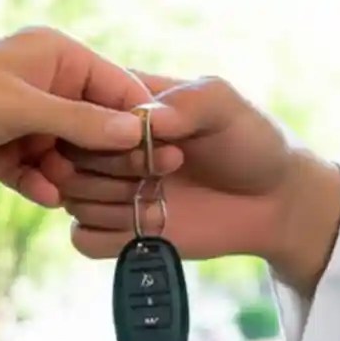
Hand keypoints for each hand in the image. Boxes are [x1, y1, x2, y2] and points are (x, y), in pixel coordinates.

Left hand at [0, 26, 151, 206]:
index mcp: (57, 57)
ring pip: (70, 155)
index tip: (165, 154)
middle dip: (109, 156)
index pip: (117, 87)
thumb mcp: (25, 107)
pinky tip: (45, 196)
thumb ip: (83, 122)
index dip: (140, 121)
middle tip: (134, 186)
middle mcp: (47, 85)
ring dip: (73, 176)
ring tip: (77, 193)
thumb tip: (136, 133)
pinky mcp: (7, 150)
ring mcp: (27, 119)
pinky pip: (39, 172)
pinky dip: (42, 185)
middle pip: (98, 125)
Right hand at [41, 72, 339, 296]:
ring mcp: (113, 190)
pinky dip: (106, 236)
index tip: (144, 137)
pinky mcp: (121, 232)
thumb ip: (186, 100)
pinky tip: (146, 226)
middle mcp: (110, 148)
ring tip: (158, 199)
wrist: (274, 201)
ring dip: (109, 203)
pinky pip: (83, 240)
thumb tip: (143, 120)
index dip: (100, 128)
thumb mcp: (225, 104)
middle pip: (65, 158)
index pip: (77, 109)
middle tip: (167, 169)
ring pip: (69, 199)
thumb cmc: (252, 143)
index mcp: (124, 106)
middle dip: (110, 168)